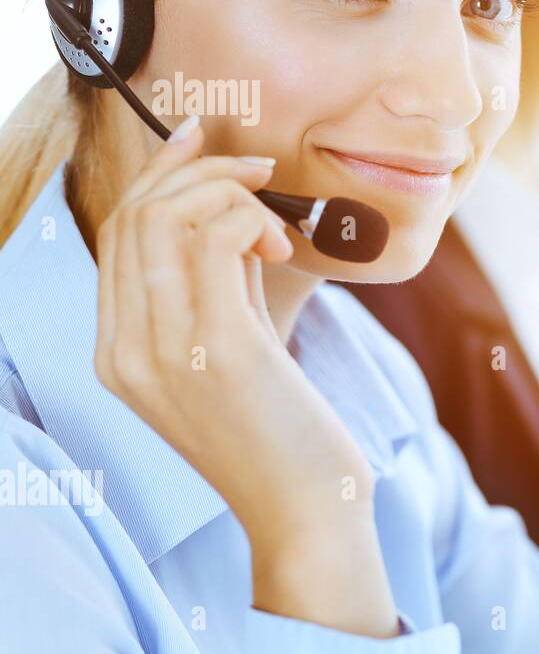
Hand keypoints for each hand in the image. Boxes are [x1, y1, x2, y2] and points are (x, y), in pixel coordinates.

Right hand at [93, 116, 396, 636]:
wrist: (307, 511)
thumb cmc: (283, 431)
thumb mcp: (236, 348)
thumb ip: (218, 287)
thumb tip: (230, 214)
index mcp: (118, 353)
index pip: (115, 237)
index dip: (157, 177)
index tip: (199, 141)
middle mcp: (124, 352)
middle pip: (132, 218)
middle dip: (195, 173)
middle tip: (257, 170)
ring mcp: (160, 352)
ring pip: (162, 220)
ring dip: (226, 192)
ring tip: (274, 211)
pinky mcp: (215, 350)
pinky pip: (210, 242)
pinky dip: (248, 220)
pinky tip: (280, 244)